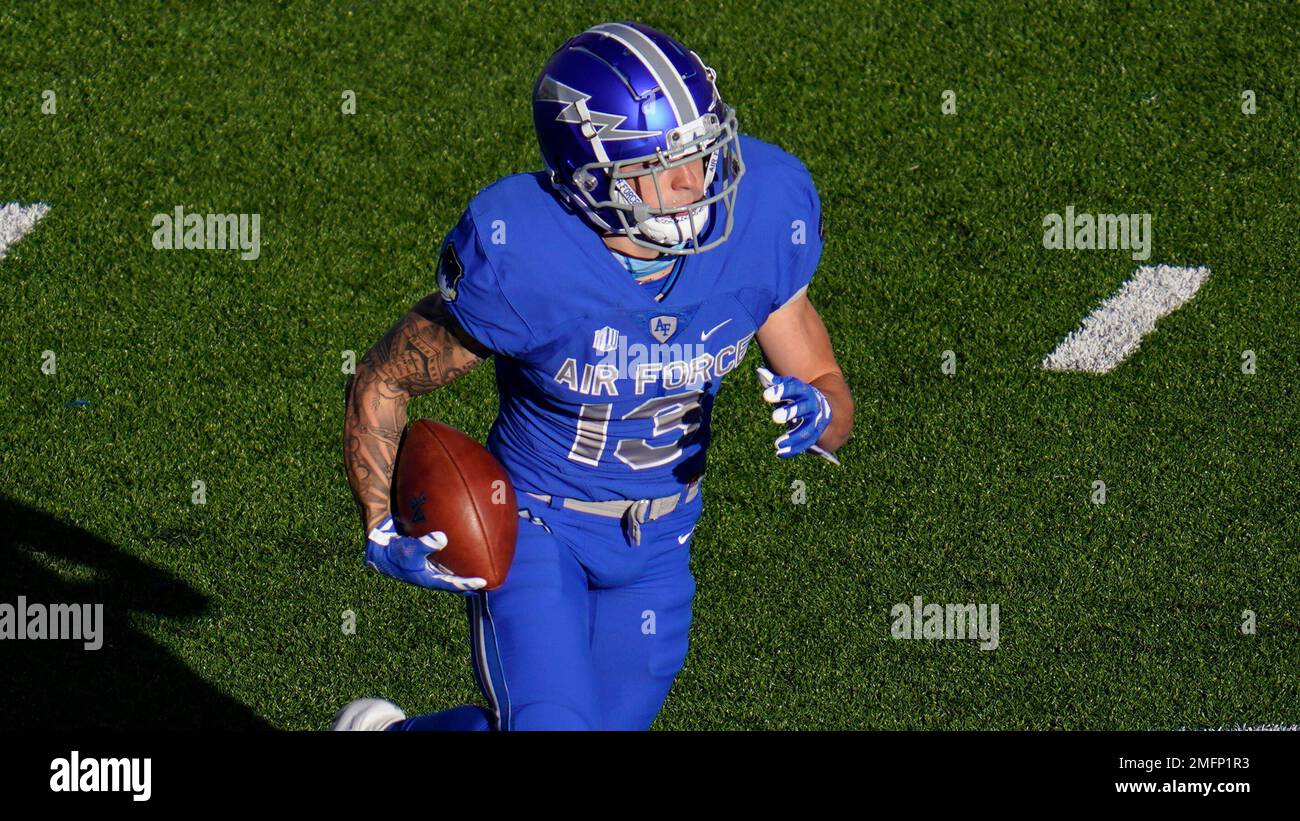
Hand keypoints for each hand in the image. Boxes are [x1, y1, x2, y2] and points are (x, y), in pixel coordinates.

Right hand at [364, 515, 485, 593]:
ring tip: (480, 569)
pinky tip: (464, 549)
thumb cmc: (392, 549)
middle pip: (453, 582)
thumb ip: (424, 544)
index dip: (466, 585)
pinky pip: (445, 561)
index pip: (451, 584)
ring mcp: (428, 568)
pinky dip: (455, 558)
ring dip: (463, 572)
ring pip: (450, 573)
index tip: (483, 583)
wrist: (377, 544)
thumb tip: (443, 538)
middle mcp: (429, 575)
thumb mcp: (407, 548)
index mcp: (426, 579)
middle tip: (487, 582)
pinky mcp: (426, 558)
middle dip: (469, 584)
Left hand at [755, 367, 835, 460]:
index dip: (781, 391)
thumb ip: (777, 383)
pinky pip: (806, 442)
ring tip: (778, 444)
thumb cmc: (802, 396)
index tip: (766, 395)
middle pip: (802, 407)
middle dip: (790, 412)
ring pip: (806, 429)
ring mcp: (817, 420)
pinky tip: (780, 453)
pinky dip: (794, 448)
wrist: (832, 408)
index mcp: (805, 390)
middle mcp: (813, 405)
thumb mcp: (792, 388)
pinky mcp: (816, 434)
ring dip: (793, 437)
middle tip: (775, 417)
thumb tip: (760, 373)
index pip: (794, 388)